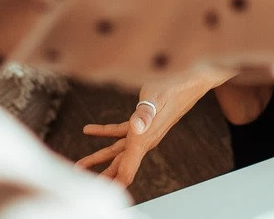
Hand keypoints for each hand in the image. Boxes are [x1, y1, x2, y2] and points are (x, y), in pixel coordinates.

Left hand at [76, 74, 214, 186]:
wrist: (191, 79)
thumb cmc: (174, 86)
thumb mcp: (156, 97)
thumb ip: (145, 113)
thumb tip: (135, 127)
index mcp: (144, 139)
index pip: (127, 170)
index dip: (114, 184)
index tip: (100, 194)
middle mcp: (144, 140)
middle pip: (119, 165)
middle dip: (101, 176)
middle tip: (83, 182)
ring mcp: (143, 131)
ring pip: (117, 150)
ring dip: (99, 158)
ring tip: (81, 165)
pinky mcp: (142, 120)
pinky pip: (120, 131)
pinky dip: (104, 132)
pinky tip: (89, 130)